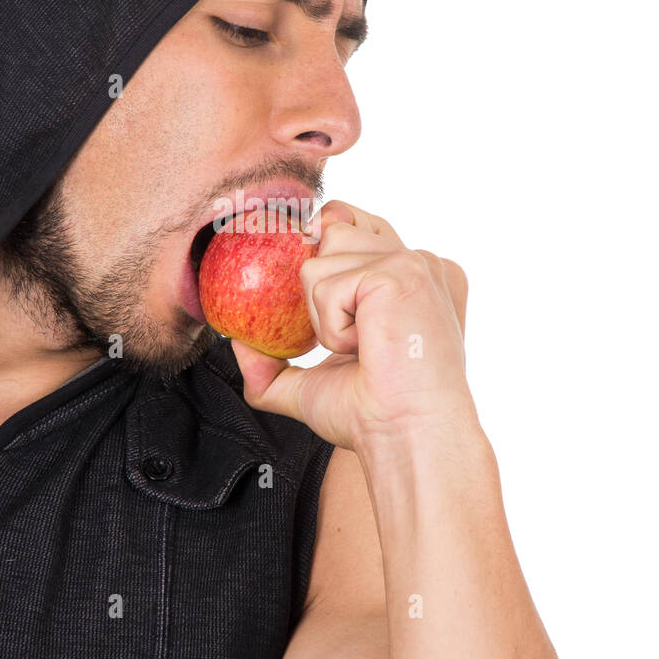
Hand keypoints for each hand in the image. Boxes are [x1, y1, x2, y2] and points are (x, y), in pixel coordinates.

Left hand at [229, 200, 475, 451]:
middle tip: (353, 339)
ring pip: (321, 258)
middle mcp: (420, 261)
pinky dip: (332, 327)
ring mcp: (412, 263)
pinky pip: (326, 285)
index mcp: (413, 276)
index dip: (326, 239)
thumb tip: (238, 346)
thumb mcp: (316, 384)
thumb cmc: (375, 415)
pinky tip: (368, 347)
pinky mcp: (397, 273)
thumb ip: (275, 366)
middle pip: (332, 231)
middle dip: (321, 287)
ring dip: (324, 313)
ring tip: (363, 347)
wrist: (407, 435)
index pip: (356, 223)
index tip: (319, 284)